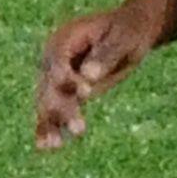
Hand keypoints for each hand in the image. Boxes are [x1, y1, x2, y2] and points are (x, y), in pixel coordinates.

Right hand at [35, 0, 169, 148]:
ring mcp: (57, 76)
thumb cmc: (128, 30)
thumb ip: (105, 55)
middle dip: (62, 108)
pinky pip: (53, 110)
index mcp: (65, 38)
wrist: (130, 32)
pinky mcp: (65, 92)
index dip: (68, 78)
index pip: (59, 60)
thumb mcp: (123, 38)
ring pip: (49, 102)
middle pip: (51, 85)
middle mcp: (54, 58)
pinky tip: (46, 147)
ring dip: (51, 123)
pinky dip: (48, 127)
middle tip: (80, 129)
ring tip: (55, 146)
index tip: (86, 93)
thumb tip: (88, 76)